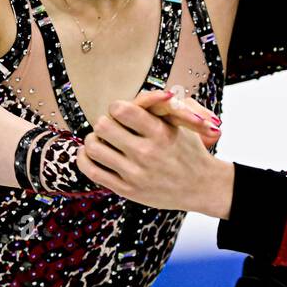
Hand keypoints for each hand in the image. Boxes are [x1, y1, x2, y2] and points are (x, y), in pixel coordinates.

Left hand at [75, 96, 233, 216]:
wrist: (201, 186)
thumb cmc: (189, 150)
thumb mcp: (182, 124)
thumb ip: (160, 106)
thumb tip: (138, 96)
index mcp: (160, 132)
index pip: (121, 110)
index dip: (117, 107)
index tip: (122, 112)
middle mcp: (146, 153)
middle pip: (103, 126)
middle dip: (105, 122)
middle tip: (111, 126)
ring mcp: (135, 174)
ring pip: (94, 148)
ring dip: (94, 139)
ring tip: (102, 140)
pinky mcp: (127, 190)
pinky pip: (91, 171)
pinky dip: (85, 158)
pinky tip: (91, 153)